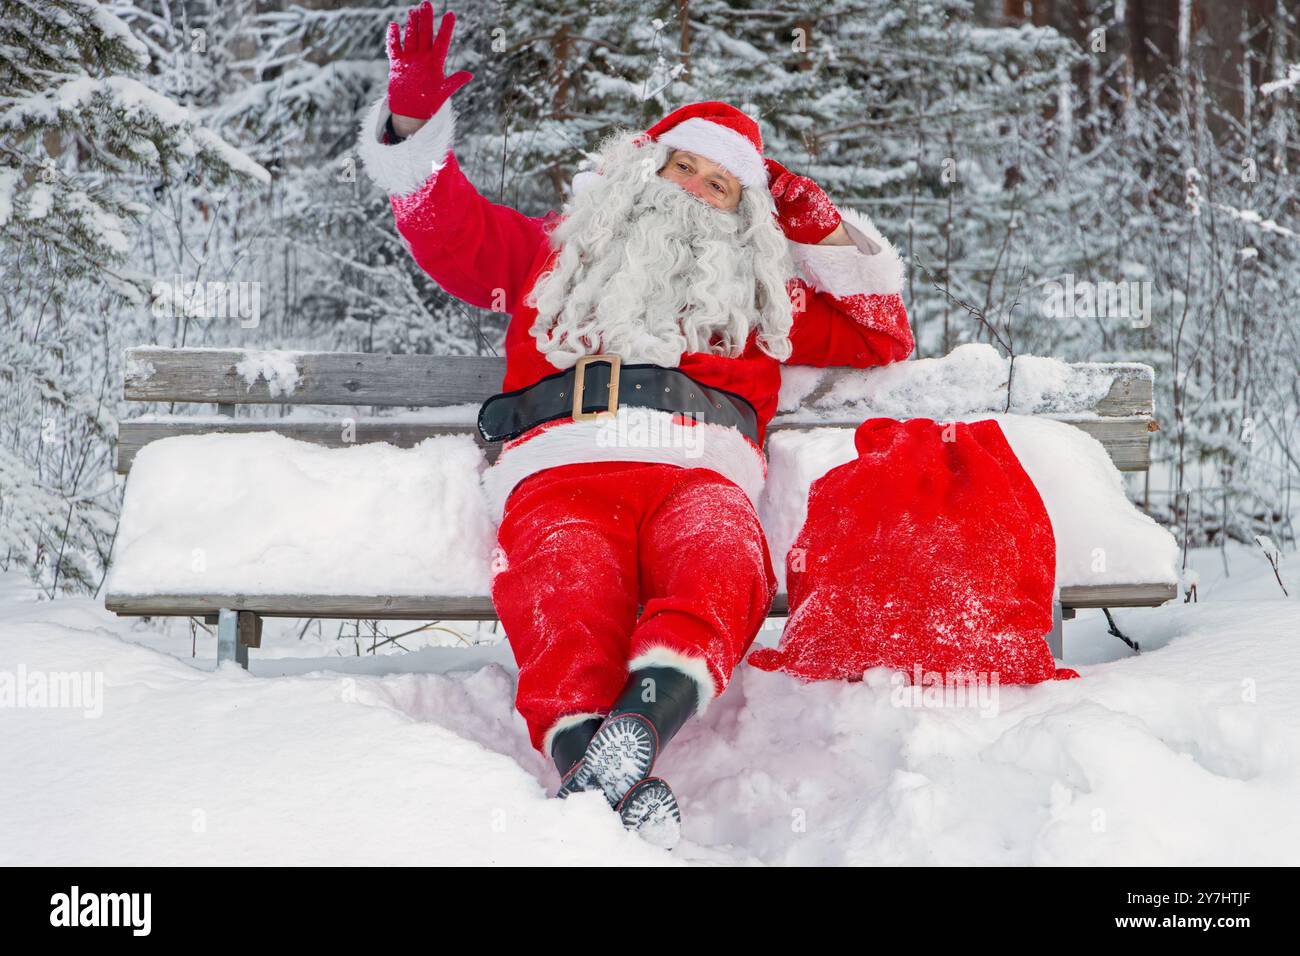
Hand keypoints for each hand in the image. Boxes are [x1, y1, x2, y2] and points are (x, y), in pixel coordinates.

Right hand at [386, 3, 472, 122]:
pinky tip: (394, 26)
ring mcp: (410, 59)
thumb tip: (470, 75)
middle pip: (424, 35)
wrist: (411, 113)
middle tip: (426, 3)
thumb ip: (454, 83)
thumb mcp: (443, 93)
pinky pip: (394, 48)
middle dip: (425, 19)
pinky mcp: (397, 64)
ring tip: (413, 11)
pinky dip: (393, 38)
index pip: (442, 42)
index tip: (450, 14)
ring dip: (412, 24)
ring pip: (411, 37)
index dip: (446, 29)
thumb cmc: (429, 104)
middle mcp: (423, 58)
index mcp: (435, 63)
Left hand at [765, 158, 841, 244]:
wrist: (824, 234)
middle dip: (769, 172)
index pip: (770, 184)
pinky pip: (801, 182)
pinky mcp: (812, 189)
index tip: (750, 173)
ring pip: (788, 177)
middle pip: (778, 175)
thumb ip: (773, 219)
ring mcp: (801, 189)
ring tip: (775, 193)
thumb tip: (759, 214)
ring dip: (780, 183)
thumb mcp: (784, 226)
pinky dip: (794, 187)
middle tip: (760, 176)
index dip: (762, 178)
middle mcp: (790, 191)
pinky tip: (789, 197)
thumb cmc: (805, 231)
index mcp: (782, 199)